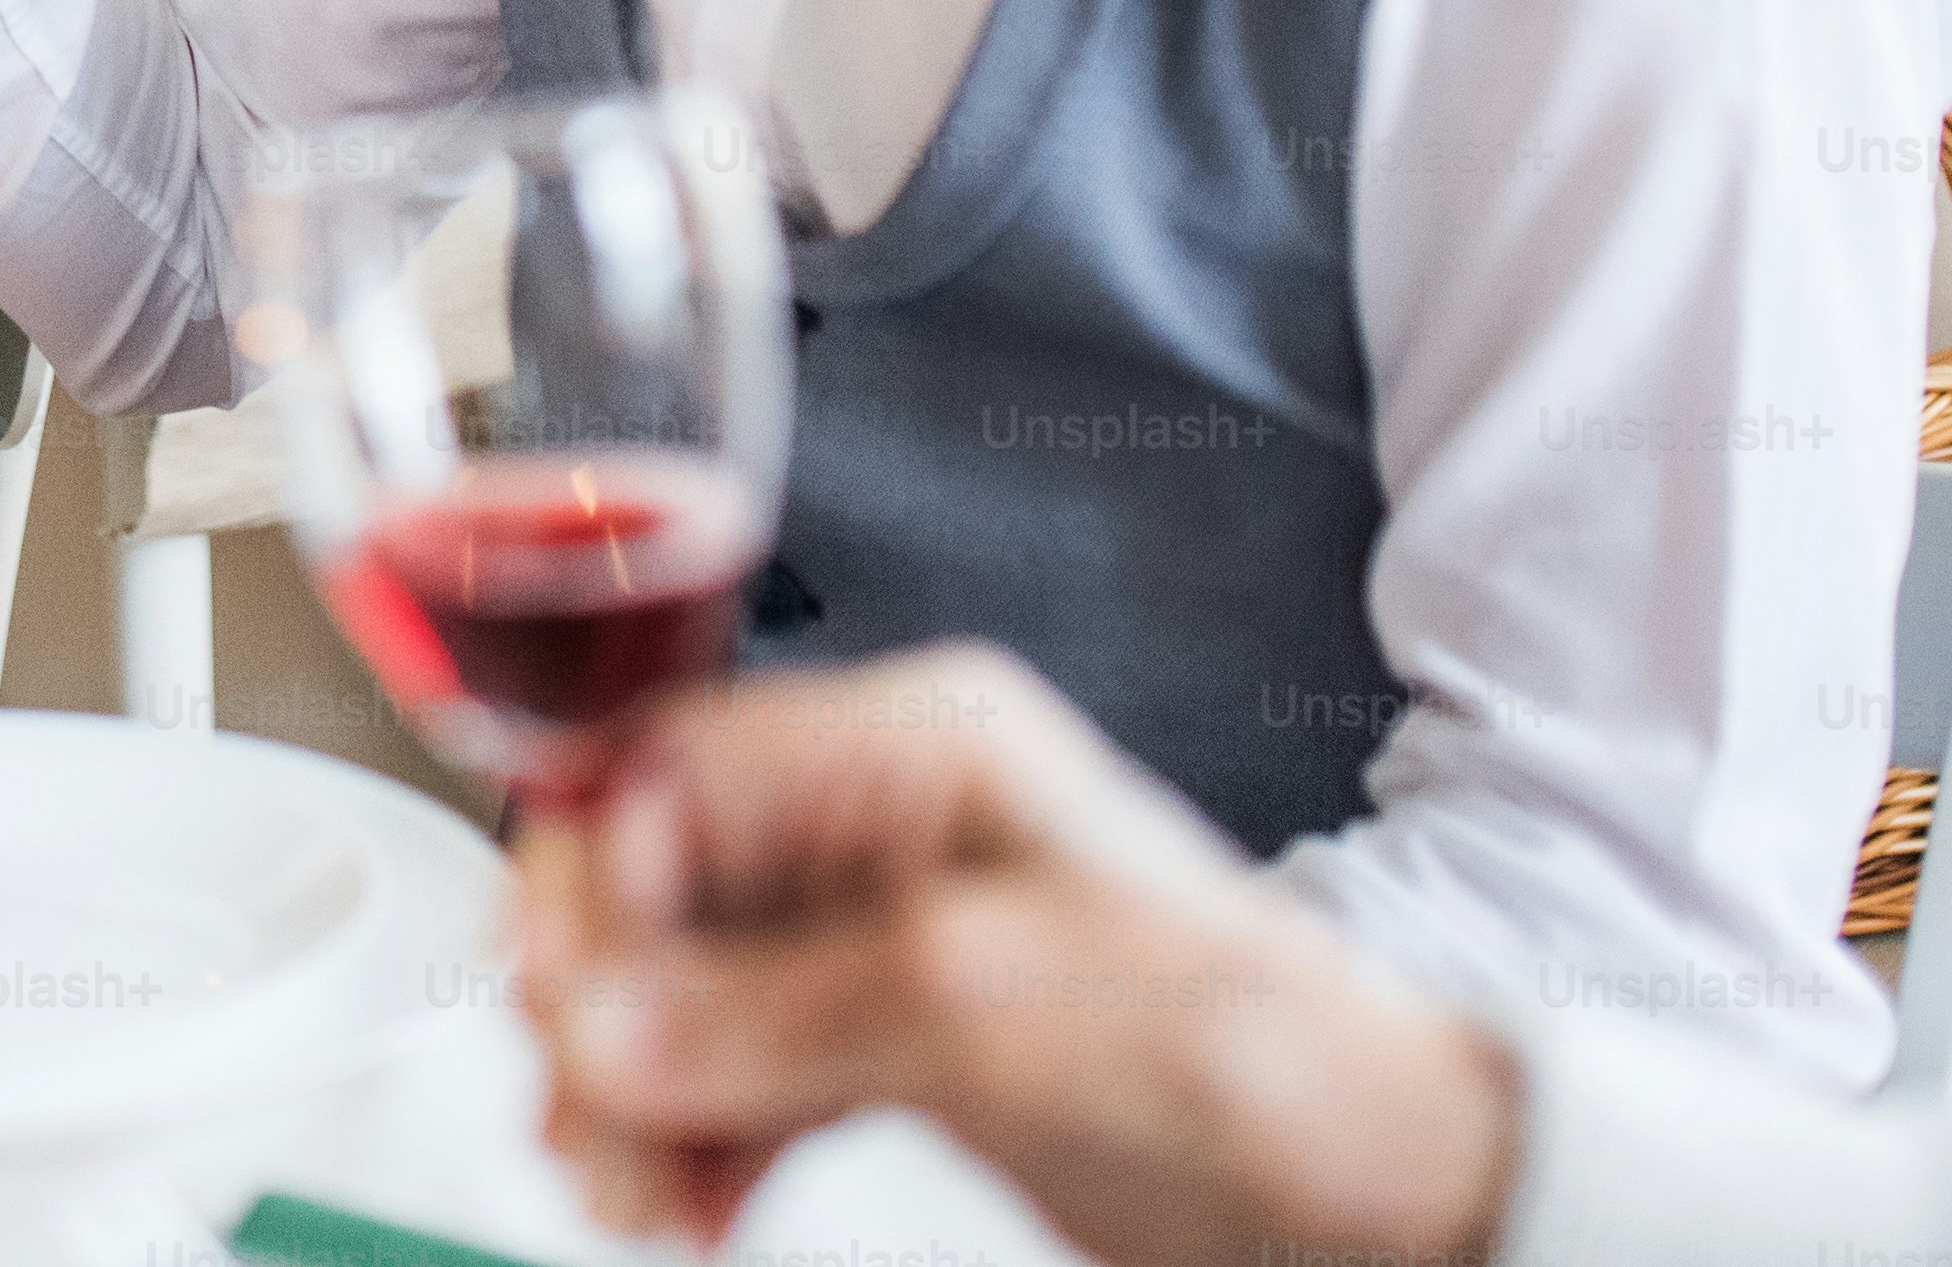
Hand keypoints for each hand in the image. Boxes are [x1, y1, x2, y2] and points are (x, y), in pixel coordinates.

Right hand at [516, 644, 1523, 1266]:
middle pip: (647, 883)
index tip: (566, 1009)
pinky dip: (687, 1139)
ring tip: (636, 1194)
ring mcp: (877, 934)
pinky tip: (687, 1203)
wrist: (1385, 1195)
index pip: (666, 766)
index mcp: (913, 748)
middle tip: (589, 1124)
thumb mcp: (999, 1014)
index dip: (588, 883)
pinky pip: (728, 1070)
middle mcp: (879, 822)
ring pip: (671, 989)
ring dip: (628, 1093)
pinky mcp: (887, 1039)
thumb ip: (782, 1011)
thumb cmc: (1265, 1063)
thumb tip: (597, 1020)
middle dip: (597, 1008)